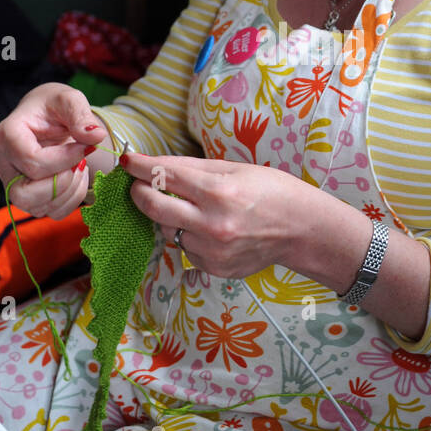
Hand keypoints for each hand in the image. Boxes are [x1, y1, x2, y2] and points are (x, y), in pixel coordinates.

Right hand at [0, 82, 108, 219]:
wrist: (47, 117)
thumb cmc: (54, 106)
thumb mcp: (69, 99)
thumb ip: (81, 115)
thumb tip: (96, 136)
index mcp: (8, 135)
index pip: (31, 160)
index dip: (64, 159)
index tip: (85, 147)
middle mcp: (4, 163)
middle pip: (23, 194)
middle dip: (61, 183)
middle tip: (79, 163)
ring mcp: (12, 182)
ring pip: (36, 207)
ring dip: (69, 192)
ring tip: (80, 166)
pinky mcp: (26, 196)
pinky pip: (49, 212)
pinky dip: (70, 200)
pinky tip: (76, 178)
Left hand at [122, 151, 309, 278]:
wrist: (302, 229)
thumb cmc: (271, 191)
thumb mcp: (233, 169)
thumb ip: (190, 168)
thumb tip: (153, 164)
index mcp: (219, 193)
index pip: (166, 177)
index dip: (141, 167)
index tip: (128, 161)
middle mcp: (213, 225)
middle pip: (154, 208)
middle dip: (140, 193)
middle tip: (139, 186)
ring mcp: (213, 251)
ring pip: (169, 230)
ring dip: (172, 218)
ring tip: (197, 210)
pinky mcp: (214, 269)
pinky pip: (186, 249)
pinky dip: (190, 237)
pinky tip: (212, 230)